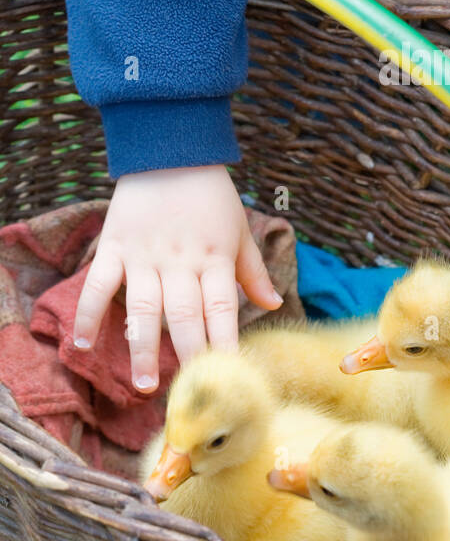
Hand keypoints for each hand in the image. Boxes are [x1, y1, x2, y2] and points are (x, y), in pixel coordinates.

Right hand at [72, 165, 282, 391]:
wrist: (170, 148)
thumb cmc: (210, 193)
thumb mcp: (239, 228)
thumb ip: (252, 271)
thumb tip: (274, 305)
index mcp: (214, 258)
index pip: (222, 308)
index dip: (226, 342)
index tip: (229, 374)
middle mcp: (180, 261)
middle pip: (185, 315)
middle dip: (189, 354)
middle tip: (190, 392)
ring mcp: (145, 255)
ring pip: (144, 308)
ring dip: (143, 347)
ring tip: (144, 383)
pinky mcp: (115, 245)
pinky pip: (99, 283)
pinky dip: (90, 312)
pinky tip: (85, 343)